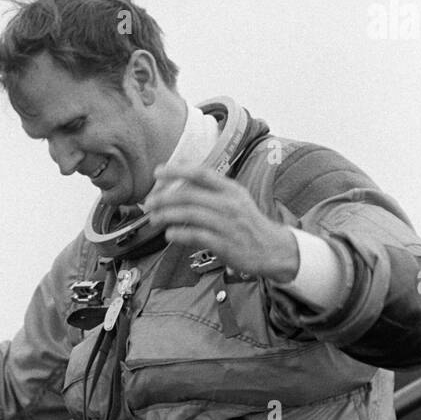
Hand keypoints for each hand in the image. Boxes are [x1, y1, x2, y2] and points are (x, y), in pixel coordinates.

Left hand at [145, 163, 299, 281]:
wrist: (271, 249)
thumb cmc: (248, 224)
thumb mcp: (236, 200)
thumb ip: (212, 192)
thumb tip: (181, 185)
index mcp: (230, 190)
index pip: (200, 173)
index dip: (177, 170)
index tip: (157, 172)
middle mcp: (228, 204)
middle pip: (190, 194)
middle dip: (164, 197)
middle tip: (149, 202)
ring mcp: (227, 224)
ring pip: (191, 214)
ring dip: (167, 215)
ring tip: (154, 219)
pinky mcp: (225, 244)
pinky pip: (197, 236)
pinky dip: (180, 234)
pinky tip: (169, 234)